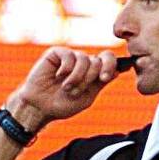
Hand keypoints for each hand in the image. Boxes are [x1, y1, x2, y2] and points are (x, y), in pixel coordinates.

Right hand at [6, 47, 122, 130]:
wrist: (41, 106)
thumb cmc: (63, 104)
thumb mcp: (87, 97)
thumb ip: (100, 84)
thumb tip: (117, 71)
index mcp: (94, 72)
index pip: (109, 60)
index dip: (111, 66)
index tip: (105, 78)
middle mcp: (84, 63)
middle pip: (99, 60)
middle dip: (90, 78)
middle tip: (77, 91)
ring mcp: (71, 57)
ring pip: (84, 59)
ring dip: (77, 77)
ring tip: (66, 88)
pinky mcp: (57, 53)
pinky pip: (69, 56)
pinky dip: (66, 70)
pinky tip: (58, 77)